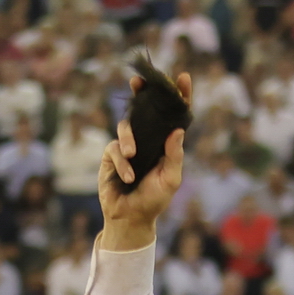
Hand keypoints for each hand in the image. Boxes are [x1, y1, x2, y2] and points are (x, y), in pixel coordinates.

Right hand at [99, 72, 191, 251]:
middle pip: (145, 109)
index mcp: (166, 143)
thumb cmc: (154, 199)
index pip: (173, 115)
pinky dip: (121, 162)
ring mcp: (128, 145)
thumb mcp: (170, 179)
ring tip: (132, 156)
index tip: (182, 77)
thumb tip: (179, 130)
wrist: (130, 217)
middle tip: (139, 81)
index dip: (178, 96)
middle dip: (143, 93)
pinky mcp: (111, 154)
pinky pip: (114, 148)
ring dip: (129, 139)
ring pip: (126, 126)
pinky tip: (127, 176)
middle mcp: (148, 139)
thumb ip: (174, 155)